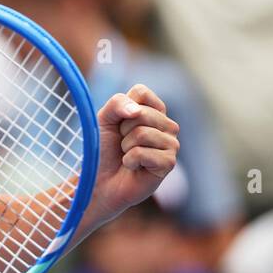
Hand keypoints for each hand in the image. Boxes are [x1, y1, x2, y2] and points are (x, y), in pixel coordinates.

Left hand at [84, 84, 179, 229]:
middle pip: (141, 113)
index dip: (121, 109)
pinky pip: (143, 153)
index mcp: (154, 110)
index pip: (141, 92)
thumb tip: (136, 111)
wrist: (100, 180)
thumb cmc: (103, 149)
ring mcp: (171, 144)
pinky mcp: (169, 163)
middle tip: (122, 144)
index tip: (118, 124)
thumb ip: (117, 103)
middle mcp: (167, 125)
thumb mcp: (104, 119)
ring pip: (142, 133)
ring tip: (128, 156)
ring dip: (126, 147)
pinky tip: (133, 167)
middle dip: (122, 130)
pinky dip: (130, 160)